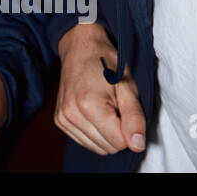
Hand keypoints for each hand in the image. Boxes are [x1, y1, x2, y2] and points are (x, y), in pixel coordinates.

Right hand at [53, 21, 145, 154]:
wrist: (81, 47)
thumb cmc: (107, 63)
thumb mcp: (128, 87)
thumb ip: (135, 118)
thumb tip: (137, 146)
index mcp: (90, 106)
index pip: (119, 142)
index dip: (128, 128)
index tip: (123, 107)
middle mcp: (71, 115)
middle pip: (108, 148)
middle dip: (117, 132)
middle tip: (115, 106)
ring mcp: (63, 118)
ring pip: (96, 148)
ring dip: (105, 133)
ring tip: (104, 108)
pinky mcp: (59, 120)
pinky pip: (84, 141)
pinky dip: (94, 132)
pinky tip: (94, 112)